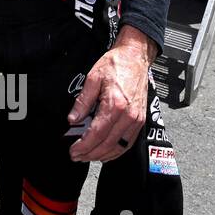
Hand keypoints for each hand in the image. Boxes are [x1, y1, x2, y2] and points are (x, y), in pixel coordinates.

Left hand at [68, 28, 153, 161]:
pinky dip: (117, 151)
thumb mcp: (92, 78)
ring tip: (88, 157)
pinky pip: (129, 142)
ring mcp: (137, 119)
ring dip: (103, 155)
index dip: (84, 145)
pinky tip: (106, 152)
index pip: (97, 133)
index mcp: (115, 104)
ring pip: (119, 146)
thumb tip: (73, 119)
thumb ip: (82, 101)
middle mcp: (129, 115)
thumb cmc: (116, 65)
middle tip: (77, 157)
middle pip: (108, 143)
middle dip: (90, 153)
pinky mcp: (141, 120)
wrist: (135, 57)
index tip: (73, 150)